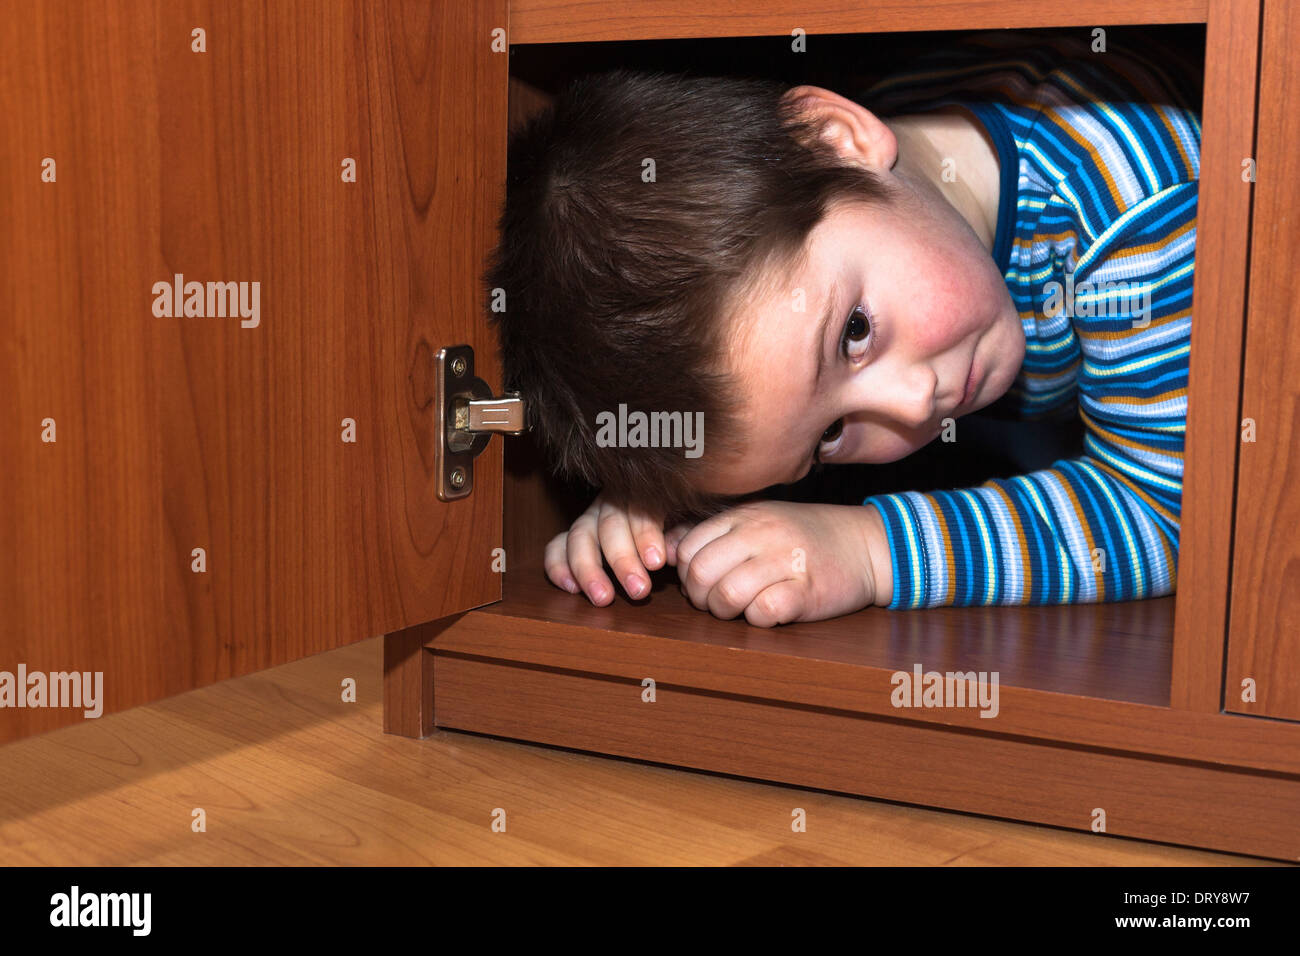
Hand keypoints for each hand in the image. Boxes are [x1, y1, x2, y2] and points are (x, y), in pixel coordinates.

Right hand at [543, 493, 694, 605]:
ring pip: (579, 536)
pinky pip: (556, 547)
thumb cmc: (685, 516)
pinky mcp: (573, 536)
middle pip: (609, 524)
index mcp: (645, 490)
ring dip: (589, 569)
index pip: (641, 506)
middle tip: (639, 590)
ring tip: (603, 598)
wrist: (669, 509)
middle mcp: (612, 500)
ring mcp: (590, 517)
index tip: (656, 562)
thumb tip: (672, 552)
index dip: (646, 534)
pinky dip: (558, 566)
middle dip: (622, 559)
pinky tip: (571, 588)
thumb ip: (685, 531)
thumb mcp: (693, 517)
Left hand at [673, 500, 889, 626]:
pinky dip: (759, 620)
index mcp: (744, 515)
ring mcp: (785, 560)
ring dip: (726, 612)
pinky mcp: (807, 589)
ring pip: (727, 594)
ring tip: (740, 609)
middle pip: (701, 573)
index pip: (688, 547)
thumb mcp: (757, 521)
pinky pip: (763, 612)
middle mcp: (761, 533)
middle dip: (700, 598)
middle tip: (716, 603)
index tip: (702, 583)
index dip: (686, 574)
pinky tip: (768, 612)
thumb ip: (712, 532)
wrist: (866, 544)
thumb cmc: (804, 536)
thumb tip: (664, 551)